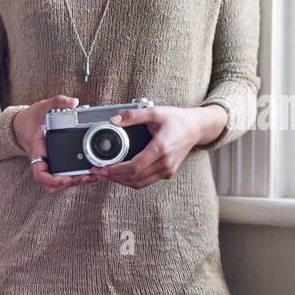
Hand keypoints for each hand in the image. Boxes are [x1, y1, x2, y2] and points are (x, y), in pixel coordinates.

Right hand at [13, 95, 104, 194]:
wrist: (23, 124)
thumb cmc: (31, 119)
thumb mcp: (42, 107)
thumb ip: (57, 101)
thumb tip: (73, 102)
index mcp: (38, 153)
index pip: (41, 175)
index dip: (53, 181)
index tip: (66, 179)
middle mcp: (44, 162)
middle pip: (55, 184)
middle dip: (72, 183)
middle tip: (89, 176)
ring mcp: (51, 164)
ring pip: (61, 183)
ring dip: (78, 182)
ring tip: (95, 175)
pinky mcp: (58, 164)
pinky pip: (66, 176)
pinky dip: (78, 177)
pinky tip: (93, 171)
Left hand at [89, 105, 213, 189]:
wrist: (197, 128)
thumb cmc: (178, 119)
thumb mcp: (156, 112)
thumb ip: (134, 115)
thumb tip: (114, 120)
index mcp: (161, 148)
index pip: (134, 167)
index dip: (115, 170)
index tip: (101, 168)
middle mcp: (165, 163)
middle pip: (135, 178)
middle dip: (114, 177)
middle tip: (98, 172)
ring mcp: (168, 170)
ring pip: (140, 183)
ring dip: (121, 181)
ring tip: (107, 174)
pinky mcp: (168, 173)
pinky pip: (146, 181)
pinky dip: (132, 180)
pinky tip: (121, 174)